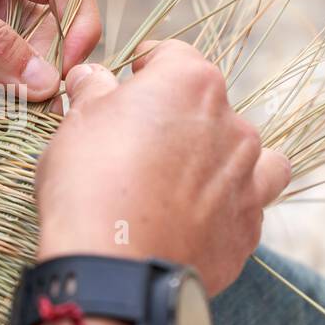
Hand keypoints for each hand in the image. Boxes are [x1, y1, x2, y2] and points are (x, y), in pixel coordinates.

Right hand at [34, 40, 291, 295]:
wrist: (114, 268)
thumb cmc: (91, 184)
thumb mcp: (76, 124)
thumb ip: (92, 92)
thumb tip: (92, 78)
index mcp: (191, 85)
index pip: (173, 56)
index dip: (146, 67)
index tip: (128, 81)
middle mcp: (232, 125)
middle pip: (210, 108)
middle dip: (179, 120)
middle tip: (140, 146)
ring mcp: (248, 179)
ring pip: (248, 156)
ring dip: (219, 160)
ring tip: (184, 181)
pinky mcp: (248, 229)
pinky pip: (245, 207)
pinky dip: (223, 209)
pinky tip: (191, 222)